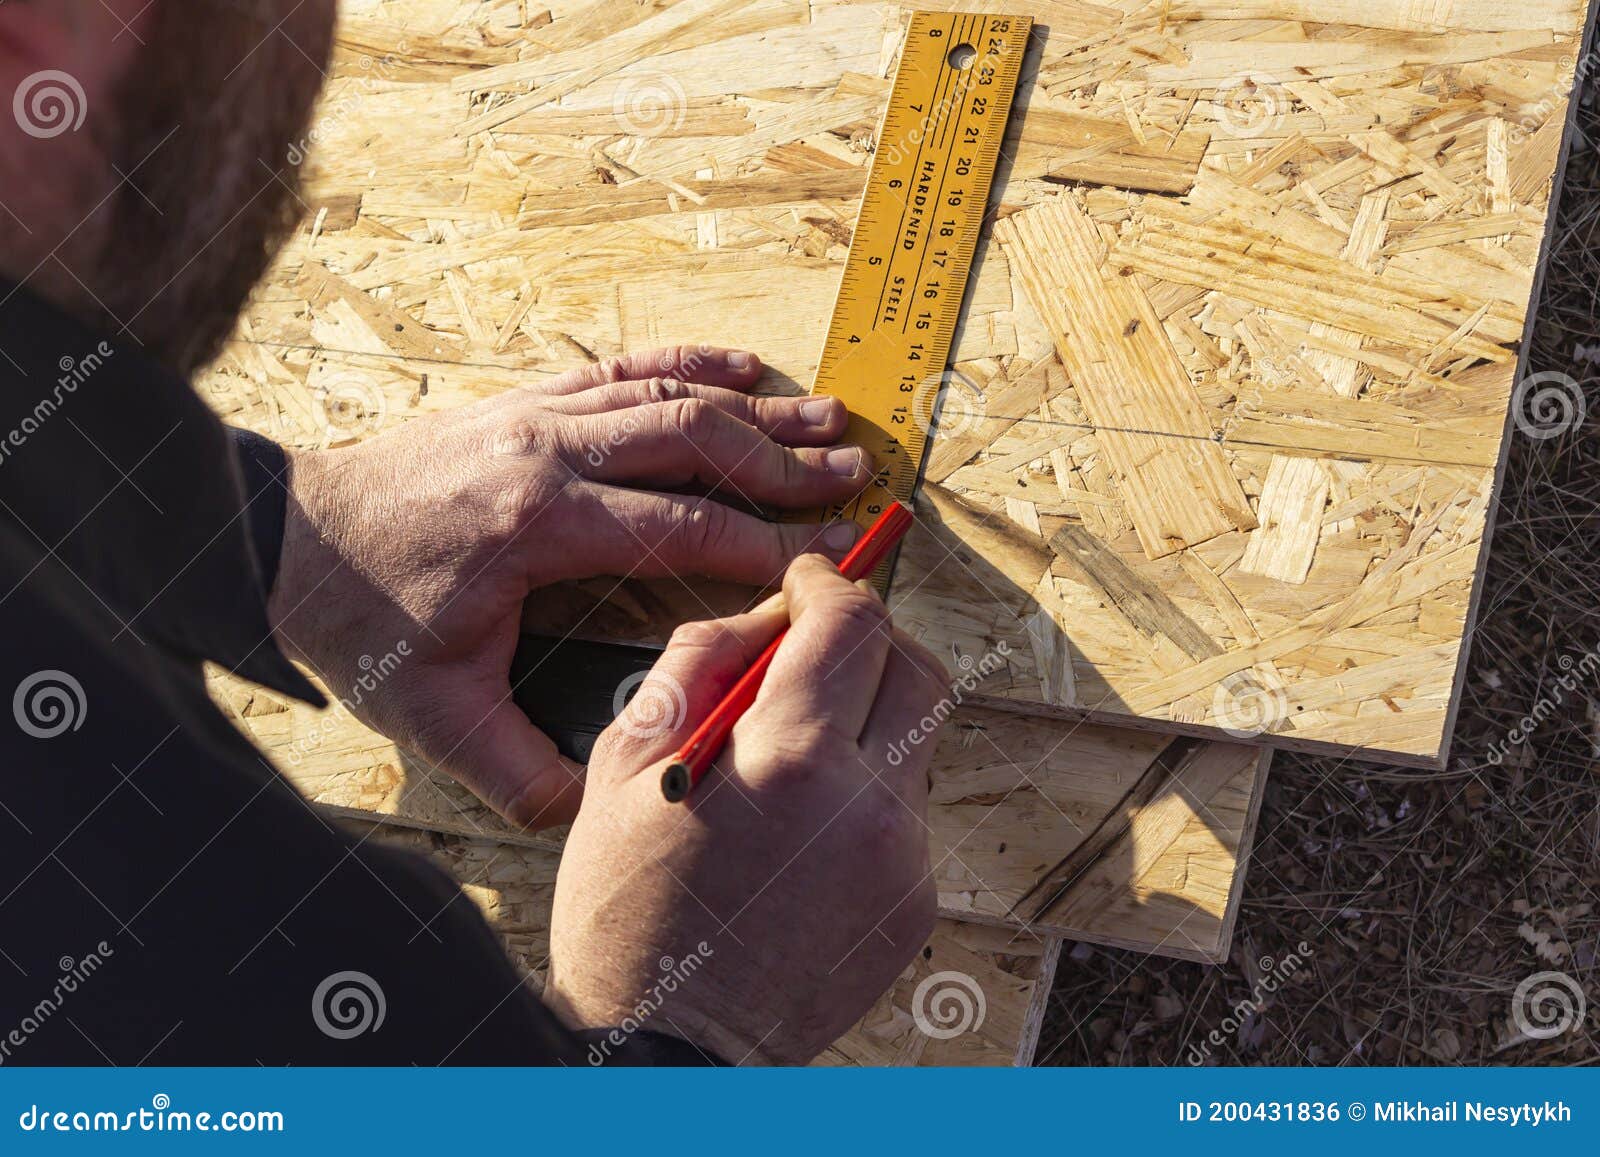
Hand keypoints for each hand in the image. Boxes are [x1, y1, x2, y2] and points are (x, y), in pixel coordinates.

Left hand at [266, 346, 872, 829]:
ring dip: (755, 406)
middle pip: (694, 441)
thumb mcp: (432, 713)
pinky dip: (688, 363)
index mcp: (538, 524)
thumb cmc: (360, 621)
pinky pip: (622, 368)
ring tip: (829, 413)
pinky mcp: (526, 403)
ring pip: (668, 395)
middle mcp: (547, 452)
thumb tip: (600, 810)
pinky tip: (738, 365)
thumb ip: (517, 769)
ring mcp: (537, 415)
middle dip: (783, 461)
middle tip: (855, 478)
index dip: (762, 546)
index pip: (681, 526)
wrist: (283, 537)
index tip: (824, 564)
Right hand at [544, 555, 948, 1064]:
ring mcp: (904, 860)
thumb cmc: (625, 913)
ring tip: (791, 750)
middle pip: (916, 669)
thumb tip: (764, 613)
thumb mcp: (624, 767)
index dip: (828, 585)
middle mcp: (870, 806)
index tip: (806, 581)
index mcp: (791, 762)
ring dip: (868, 716)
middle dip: (870, 638)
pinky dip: (866, 788)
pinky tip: (802, 823)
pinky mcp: (915, 902)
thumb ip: (700, 664)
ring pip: (917, 739)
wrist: (669, 1054)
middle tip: (815, 644)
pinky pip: (908, 809)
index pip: (852, 623)